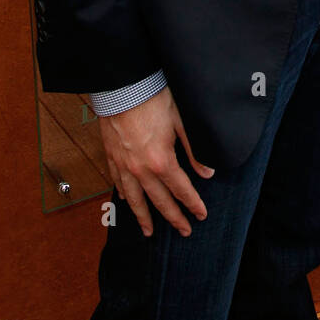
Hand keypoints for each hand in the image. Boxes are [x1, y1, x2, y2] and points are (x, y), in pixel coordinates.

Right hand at [97, 86, 214, 238]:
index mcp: (161, 161)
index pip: (181, 190)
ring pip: (135, 199)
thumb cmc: (153, 99)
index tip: (201, 215)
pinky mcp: (112, 157)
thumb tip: (207, 172)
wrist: (123, 87)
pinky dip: (124, 195)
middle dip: (173, 218)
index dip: (193, 204)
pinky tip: (127, 202)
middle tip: (184, 231)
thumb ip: (194, 151)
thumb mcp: (181, 122)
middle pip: (159, 200)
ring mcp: (124, 165)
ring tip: (149, 232)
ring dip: (143, 217)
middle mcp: (141, 170)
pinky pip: (118, 183)